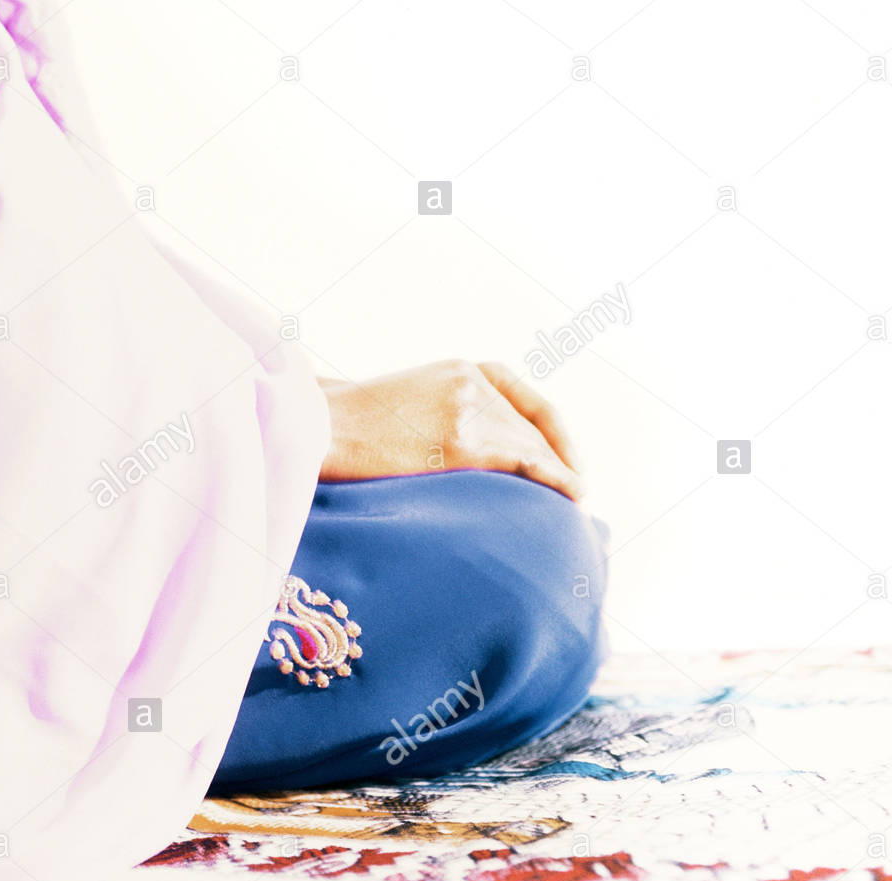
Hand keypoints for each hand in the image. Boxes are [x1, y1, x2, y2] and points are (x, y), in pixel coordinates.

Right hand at [318, 360, 583, 499]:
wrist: (317, 427)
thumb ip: (436, 414)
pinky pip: (526, 460)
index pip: (523, 396)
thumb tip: (446, 451)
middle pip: (531, 424)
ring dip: (558, 473)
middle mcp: (471, 383)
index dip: (553, 428)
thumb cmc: (344, 427)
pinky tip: (573, 494)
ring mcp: (468, 409)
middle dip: (555, 456)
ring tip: (574, 500)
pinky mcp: (462, 442)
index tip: (566, 455)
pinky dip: (556, 477)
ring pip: (531, 444)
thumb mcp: (401, 403)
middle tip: (571, 487)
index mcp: (458, 369)